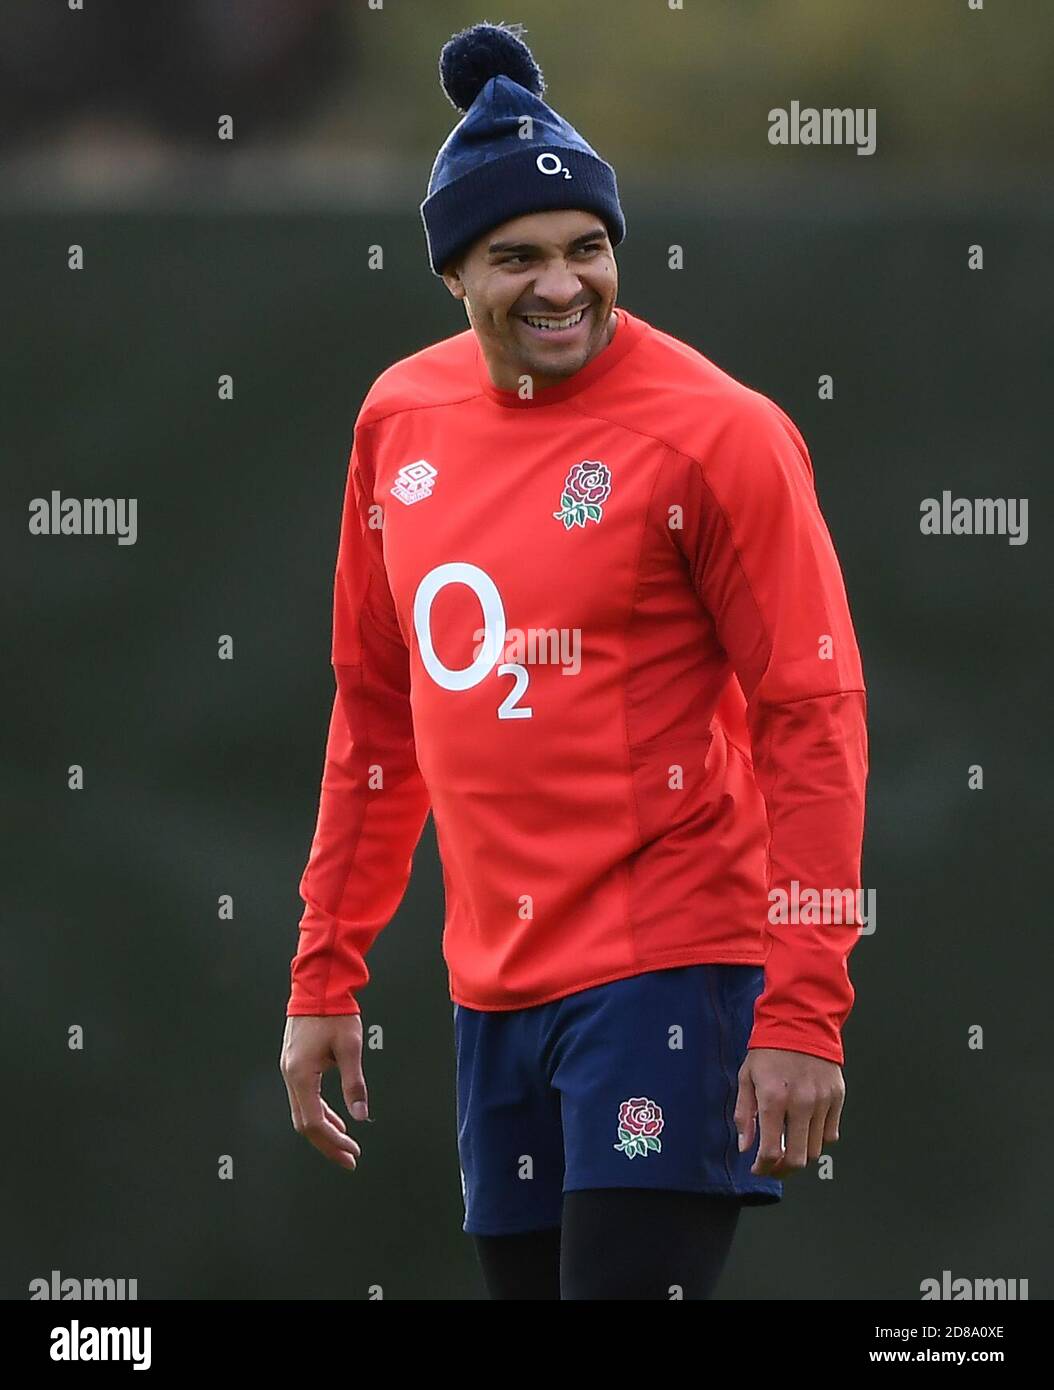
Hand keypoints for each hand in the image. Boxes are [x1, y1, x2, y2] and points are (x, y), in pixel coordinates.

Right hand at [280, 1015, 369, 1170]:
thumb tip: (360, 1115)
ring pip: (303, 1112)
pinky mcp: (295, 1064)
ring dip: (324, 1129)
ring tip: (345, 1144)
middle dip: (328, 1143)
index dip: (333, 1141)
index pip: (314, 1123)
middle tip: (350, 1158)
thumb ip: (354, 1084)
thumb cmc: (334, 1013)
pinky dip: (320, 1112)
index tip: (352, 1152)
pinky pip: (304, 1097)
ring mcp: (290, 1070)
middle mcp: (290, 1076)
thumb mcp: (350, 1048)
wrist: (319, 986)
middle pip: (305, 1123)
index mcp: (301, 1074)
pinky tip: (335, 1118)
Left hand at [734, 1047, 843, 1176]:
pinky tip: (805, 1131)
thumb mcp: (746, 1077)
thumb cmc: (769, 1049)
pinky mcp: (837, 1098)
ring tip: (788, 1149)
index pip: (770, 1151)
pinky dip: (817, 1139)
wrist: (800, 1021)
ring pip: (815, 1150)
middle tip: (774, 1167)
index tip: (758, 1168)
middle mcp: (801, 1104)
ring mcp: (822, 1102)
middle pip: (797, 1159)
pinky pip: (831, 1134)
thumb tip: (745, 1146)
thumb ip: (744, 1115)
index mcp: (774, 1099)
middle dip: (782, 1170)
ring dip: (800, 1156)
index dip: (763, 1168)